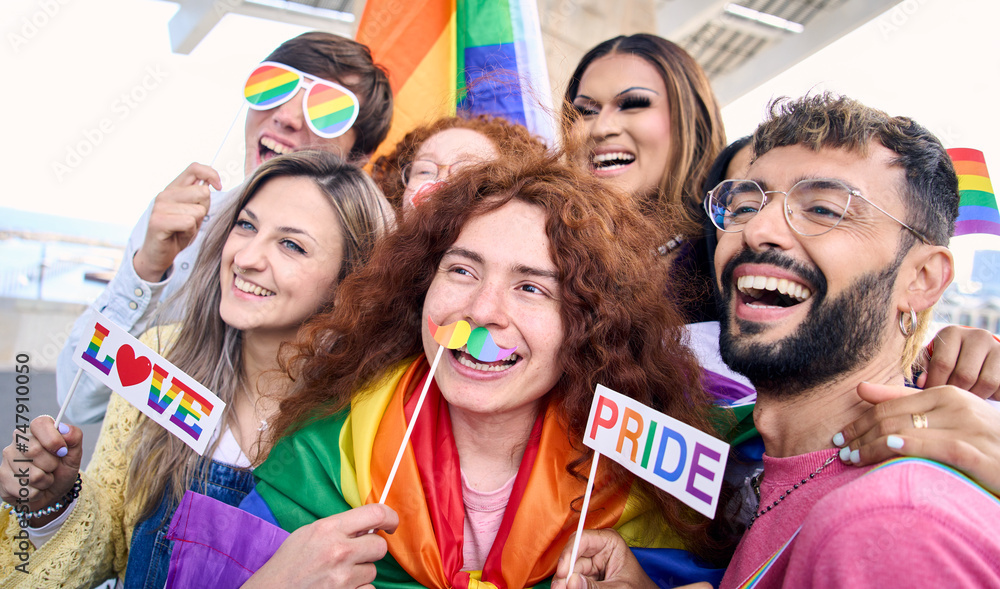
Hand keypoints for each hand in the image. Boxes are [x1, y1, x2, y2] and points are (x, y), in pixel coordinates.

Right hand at [0, 416, 82, 523]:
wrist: (51, 493)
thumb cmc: (61, 470)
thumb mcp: (74, 454)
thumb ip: (74, 438)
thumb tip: (65, 429)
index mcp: (37, 429)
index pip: (40, 424)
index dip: (53, 439)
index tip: (62, 451)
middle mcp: (18, 440)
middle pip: (34, 450)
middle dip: (51, 464)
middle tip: (52, 467)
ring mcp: (7, 458)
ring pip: (31, 474)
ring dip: (45, 481)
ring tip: (44, 478)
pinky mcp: (2, 477)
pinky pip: (25, 489)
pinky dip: (36, 493)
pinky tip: (34, 488)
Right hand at [133, 163, 220, 281]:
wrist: (158, 255)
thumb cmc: (178, 233)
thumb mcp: (193, 212)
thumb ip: (199, 197)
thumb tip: (212, 183)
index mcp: (174, 188)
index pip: (195, 168)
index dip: (211, 174)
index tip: (219, 187)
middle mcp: (165, 194)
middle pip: (203, 192)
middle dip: (204, 210)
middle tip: (191, 222)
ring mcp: (160, 207)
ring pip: (198, 210)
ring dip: (196, 224)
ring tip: (183, 230)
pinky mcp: (158, 221)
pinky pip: (189, 222)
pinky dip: (189, 232)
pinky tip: (179, 235)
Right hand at [243, 503, 398, 588]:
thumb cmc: (287, 564)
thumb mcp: (308, 534)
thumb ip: (338, 527)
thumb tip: (368, 525)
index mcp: (329, 528)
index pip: (376, 513)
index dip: (390, 517)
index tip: (391, 524)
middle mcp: (339, 551)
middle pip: (380, 546)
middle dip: (371, 551)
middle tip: (356, 554)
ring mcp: (343, 577)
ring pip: (373, 571)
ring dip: (361, 573)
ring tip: (337, 574)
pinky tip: (338, 587)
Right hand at [551, 530, 662, 588]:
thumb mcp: (619, 587)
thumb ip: (595, 586)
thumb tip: (571, 581)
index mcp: (609, 542)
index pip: (583, 539)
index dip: (569, 553)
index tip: (563, 572)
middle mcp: (597, 550)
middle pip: (572, 556)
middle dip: (565, 572)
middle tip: (560, 587)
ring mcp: (590, 564)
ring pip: (570, 570)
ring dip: (564, 582)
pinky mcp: (586, 577)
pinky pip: (573, 580)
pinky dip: (569, 586)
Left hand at [836, 382, 999, 493]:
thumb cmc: (985, 440)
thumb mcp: (948, 415)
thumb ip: (905, 401)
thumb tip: (860, 388)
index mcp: (946, 394)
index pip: (890, 406)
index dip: (860, 421)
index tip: (840, 437)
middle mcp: (955, 406)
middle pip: (892, 418)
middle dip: (860, 436)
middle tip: (839, 452)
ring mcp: (967, 429)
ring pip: (905, 432)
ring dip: (871, 448)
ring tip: (851, 460)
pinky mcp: (977, 454)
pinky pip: (936, 448)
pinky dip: (909, 447)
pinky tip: (889, 449)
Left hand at [919, 325, 999, 399]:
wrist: (980, 354)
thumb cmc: (950, 358)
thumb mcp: (933, 356)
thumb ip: (924, 367)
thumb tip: (922, 382)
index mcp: (952, 333)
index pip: (942, 363)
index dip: (935, 384)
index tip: (931, 395)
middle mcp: (977, 336)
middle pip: (965, 375)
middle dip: (955, 393)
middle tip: (950, 401)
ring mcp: (997, 347)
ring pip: (986, 382)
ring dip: (975, 396)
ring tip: (966, 398)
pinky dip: (992, 395)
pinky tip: (982, 392)